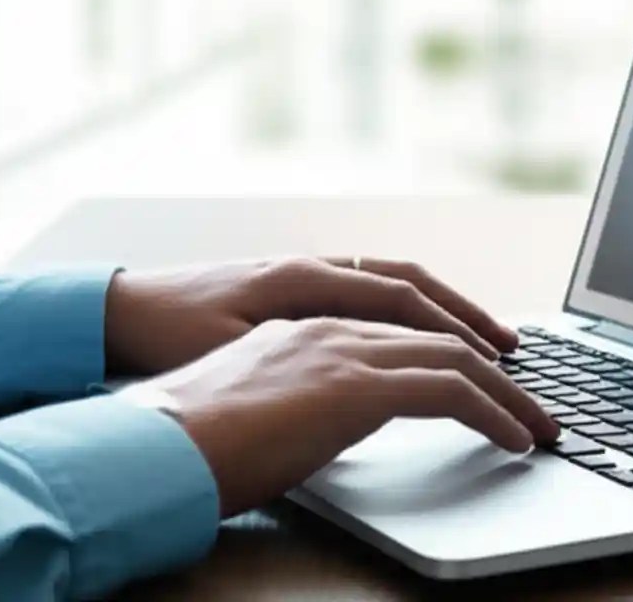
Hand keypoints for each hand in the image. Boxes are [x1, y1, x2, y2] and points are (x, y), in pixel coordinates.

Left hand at [104, 257, 517, 376]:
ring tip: (488, 339)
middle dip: (471, 318)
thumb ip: (299, 352)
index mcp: (305, 277)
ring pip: (399, 282)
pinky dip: (414, 307)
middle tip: (514, 351)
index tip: (496, 369)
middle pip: (415, 285)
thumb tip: (365, 368)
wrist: (118, 308)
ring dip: (449, 309)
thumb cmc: (168, 332)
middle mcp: (316, 264)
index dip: (456, 338)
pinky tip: (428, 329)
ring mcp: (310, 270)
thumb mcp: (231, 348)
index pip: (404, 305)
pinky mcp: (301, 284)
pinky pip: (375, 287)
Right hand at [127, 317, 559, 516]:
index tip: (490, 372)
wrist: (148, 445)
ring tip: (540, 426)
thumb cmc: (190, 439)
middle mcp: (333, 325)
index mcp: (308, 325)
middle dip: (497, 369)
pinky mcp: (355, 384)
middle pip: (441, 335)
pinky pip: (450, 391)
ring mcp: (345, 349)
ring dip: (508, 394)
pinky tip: (515, 439)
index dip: (454, 346)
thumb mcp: (259, 406)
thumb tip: (333, 418)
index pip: (404, 324)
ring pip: (456, 358)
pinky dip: (493, 413)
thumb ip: (306, 398)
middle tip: (534, 400)